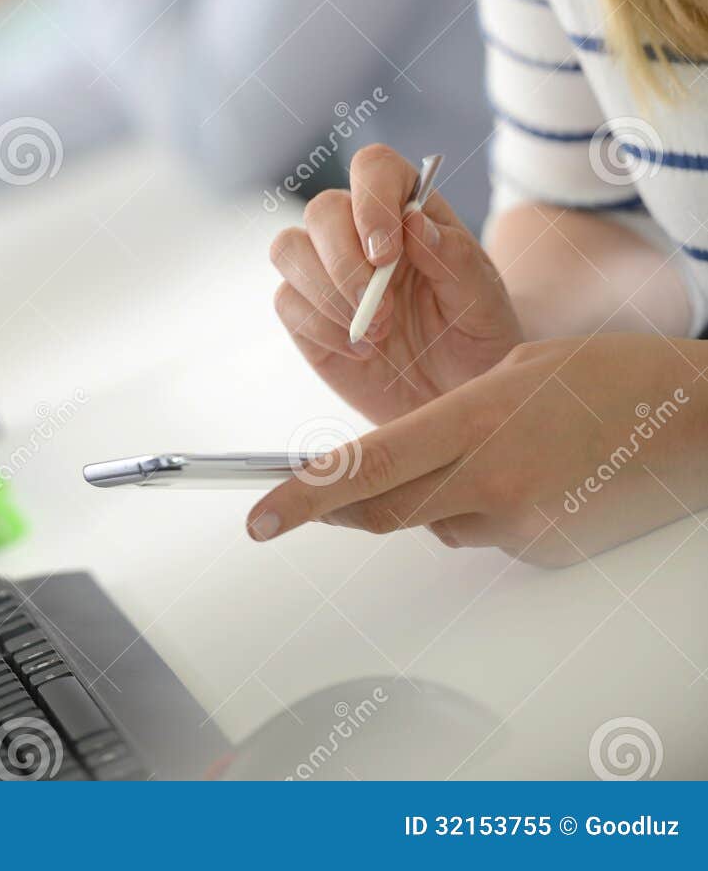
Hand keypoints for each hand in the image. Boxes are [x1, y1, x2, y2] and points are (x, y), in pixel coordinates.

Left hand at [247, 335, 707, 564]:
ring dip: (425, 497)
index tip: (260, 517)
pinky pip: (483, 536)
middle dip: (337, 508)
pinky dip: (479, 509)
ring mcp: (522, 526)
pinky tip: (522, 472)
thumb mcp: (510, 369)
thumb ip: (446, 415)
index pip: (367, 469)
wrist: (695, 422)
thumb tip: (399, 461)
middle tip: (299, 504)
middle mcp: (493, 482)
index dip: (304, 497)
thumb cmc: (609, 376)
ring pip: (434, 523)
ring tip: (477, 448)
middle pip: (384, 512)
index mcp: (475, 422)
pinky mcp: (545, 554)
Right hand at [270, 146, 521, 425]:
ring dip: (327, 293)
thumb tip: (414, 222)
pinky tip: (362, 351)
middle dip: (346, 262)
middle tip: (384, 311)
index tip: (387, 254)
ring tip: (376, 332)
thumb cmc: (474, 337)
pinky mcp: (304, 310)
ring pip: (288, 248)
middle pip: (322, 209)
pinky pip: (286, 300)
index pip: (374, 167)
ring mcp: (326, 268)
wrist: (456, 392)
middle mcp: (358, 229)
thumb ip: (454, 258)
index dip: (371, 200)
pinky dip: (321, 327)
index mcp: (407, 209)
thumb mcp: (484, 301)